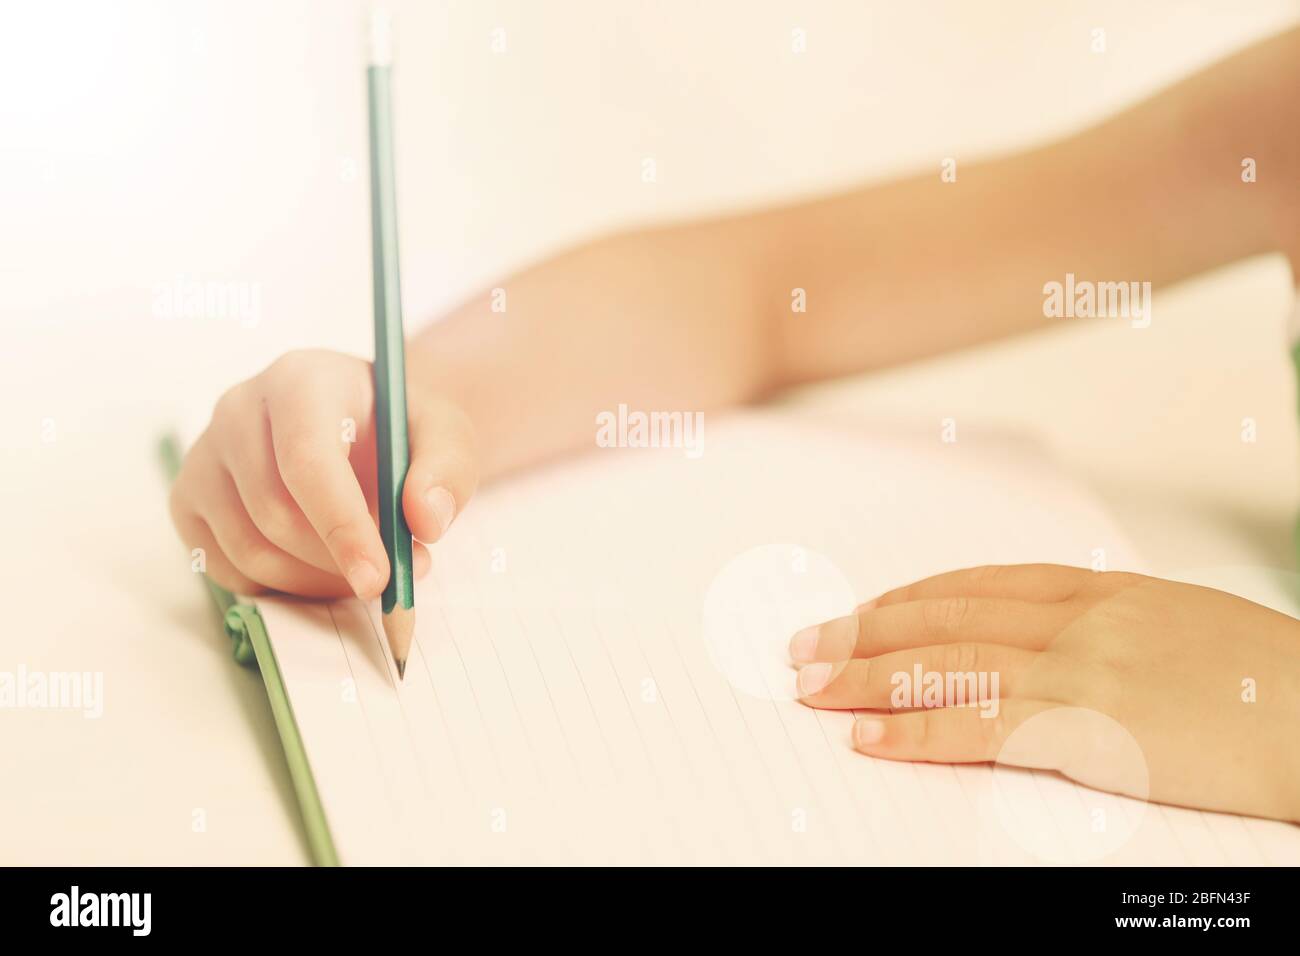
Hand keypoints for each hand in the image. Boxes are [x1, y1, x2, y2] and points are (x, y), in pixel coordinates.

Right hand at [170, 349, 476, 597]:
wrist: (362, 426)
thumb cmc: (399, 430)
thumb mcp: (445, 436)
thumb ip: (447, 471)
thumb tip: (426, 521)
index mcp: (299, 380)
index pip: (306, 461)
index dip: (341, 526)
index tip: (378, 578)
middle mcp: (237, 409)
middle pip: (274, 512)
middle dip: (336, 560)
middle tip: (389, 579)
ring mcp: (205, 456)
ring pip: (249, 549)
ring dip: (313, 580)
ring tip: (362, 570)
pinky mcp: (189, 501)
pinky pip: (228, 569)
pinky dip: (280, 588)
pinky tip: (321, 568)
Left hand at [791, 565, 1299, 822]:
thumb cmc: (1276, 686)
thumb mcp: (1186, 631)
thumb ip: (1115, 630)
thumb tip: (1055, 649)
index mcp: (1106, 591)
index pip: (980, 585)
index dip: (911, 599)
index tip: (862, 612)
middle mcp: (1084, 617)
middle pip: (948, 614)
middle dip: (867, 631)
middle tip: (804, 646)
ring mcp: (1086, 666)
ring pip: (948, 660)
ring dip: (867, 673)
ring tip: (809, 684)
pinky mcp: (1095, 724)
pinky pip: (982, 725)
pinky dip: (917, 731)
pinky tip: (868, 737)